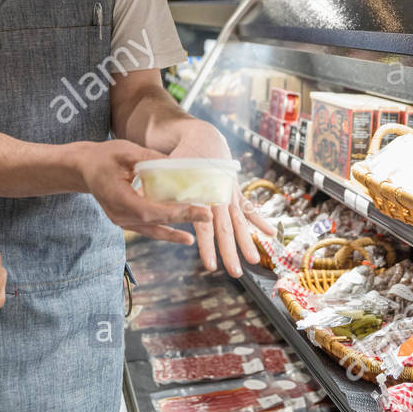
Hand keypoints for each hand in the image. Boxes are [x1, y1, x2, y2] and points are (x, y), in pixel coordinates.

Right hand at [77, 140, 213, 244]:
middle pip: (154, 222)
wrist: (83, 168)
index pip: (150, 210)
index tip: (197, 209)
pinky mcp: (125, 220)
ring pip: (152, 230)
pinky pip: (147, 229)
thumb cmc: (103, 157)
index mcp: (118, 197)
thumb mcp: (125, 151)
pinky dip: (165, 231)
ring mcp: (121, 220)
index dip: (174, 212)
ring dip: (175, 232)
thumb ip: (149, 158)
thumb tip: (177, 164)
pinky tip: (183, 236)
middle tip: (208, 217)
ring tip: (196, 237)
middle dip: (183, 220)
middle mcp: (119, 214)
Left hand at [168, 120, 274, 277]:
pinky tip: (271, 235)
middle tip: (236, 273)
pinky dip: (260, 221)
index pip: (204, 226)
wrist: (203, 138)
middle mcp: (219, 196)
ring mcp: (230, 194)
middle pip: (226, 229)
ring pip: (240, 222)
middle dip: (231, 252)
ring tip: (255, 261)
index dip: (208, 247)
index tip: (211, 267)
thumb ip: (159, 188)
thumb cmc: (181, 158)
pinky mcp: (236, 192)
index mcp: (201, 194)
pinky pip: (250, 208)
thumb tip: (141, 199)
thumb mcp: (168, 171)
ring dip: (247, 242)